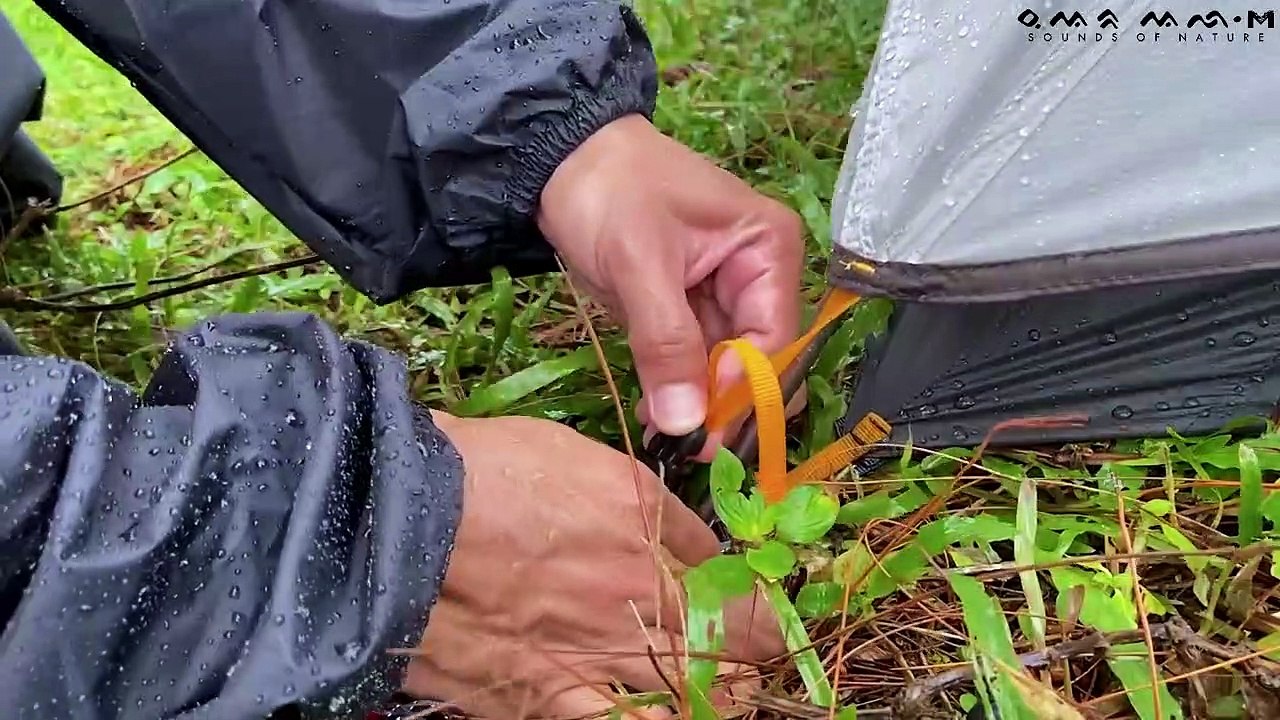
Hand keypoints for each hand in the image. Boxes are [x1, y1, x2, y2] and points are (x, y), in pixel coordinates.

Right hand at [404, 412, 783, 718]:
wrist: (398, 522)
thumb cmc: (488, 472)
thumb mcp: (587, 460)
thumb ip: (655, 507)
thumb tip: (702, 540)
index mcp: (651, 535)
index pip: (736, 578)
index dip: (762, 596)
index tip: (765, 604)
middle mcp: (639, 599)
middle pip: (732, 641)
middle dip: (757, 650)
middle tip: (760, 652)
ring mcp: (597, 654)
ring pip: (693, 694)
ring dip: (723, 693)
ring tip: (726, 692)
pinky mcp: (547, 697)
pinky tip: (669, 718)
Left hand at [537, 115, 805, 457]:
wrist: (560, 157)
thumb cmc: (610, 191)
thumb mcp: (639, 263)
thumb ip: (665, 342)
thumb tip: (687, 422)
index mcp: (768, 248)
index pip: (774, 338)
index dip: (744, 389)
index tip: (704, 431)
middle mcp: (759, 274)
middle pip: (757, 359)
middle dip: (725, 404)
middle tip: (688, 450)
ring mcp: (724, 294)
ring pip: (725, 368)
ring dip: (699, 404)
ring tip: (665, 438)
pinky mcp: (688, 308)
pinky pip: (693, 360)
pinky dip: (677, 388)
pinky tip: (657, 417)